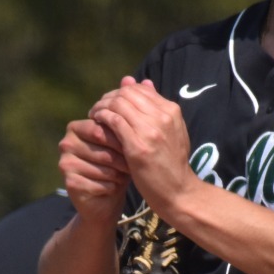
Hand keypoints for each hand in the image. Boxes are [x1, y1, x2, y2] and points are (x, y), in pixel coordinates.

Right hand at [59, 115, 130, 226]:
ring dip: (118, 175)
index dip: (121, 139)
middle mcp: (66, 144)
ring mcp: (65, 164)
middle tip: (132, 165)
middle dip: (122, 159)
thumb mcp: (118, 147)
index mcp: (75, 128)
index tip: (137, 147)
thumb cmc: (114, 167)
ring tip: (123, 176)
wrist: (104, 198)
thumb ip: (119, 134)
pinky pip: (99, 184)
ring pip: (102, 169)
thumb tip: (130, 128)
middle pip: (102, 150)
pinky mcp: (70, 183)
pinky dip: (112, 187)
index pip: (100, 130)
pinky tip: (113, 188)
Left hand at [92, 78, 193, 214]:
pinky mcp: (137, 145)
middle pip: (128, 93)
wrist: (178, 191)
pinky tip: (96, 123)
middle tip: (99, 108)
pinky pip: (114, 120)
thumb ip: (155, 108)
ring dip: (102, 106)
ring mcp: (151, 131)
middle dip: (109, 97)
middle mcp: (163, 116)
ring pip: (118, 103)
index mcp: (172, 111)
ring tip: (94, 115)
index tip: (111, 103)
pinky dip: (102, 117)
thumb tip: (140, 81)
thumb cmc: (172, 164)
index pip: (140, 89)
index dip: (122, 92)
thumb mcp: (171, 131)